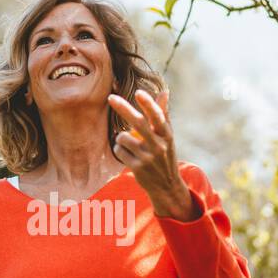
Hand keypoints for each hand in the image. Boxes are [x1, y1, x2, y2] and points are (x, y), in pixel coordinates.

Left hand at [109, 89, 198, 220]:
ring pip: (123, 137)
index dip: (148, 104)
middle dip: (123, 108)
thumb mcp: (167, 136)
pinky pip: (120, 151)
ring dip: (121, 138)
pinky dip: (120, 151)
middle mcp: (159, 145)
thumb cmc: (165, 154)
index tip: (139, 92)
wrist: (167, 185)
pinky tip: (129, 156)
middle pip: (138, 123)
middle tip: (110, 97)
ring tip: (130, 145)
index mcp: (166, 135)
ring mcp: (148, 157)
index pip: (157, 117)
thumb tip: (164, 91)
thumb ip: (163, 114)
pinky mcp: (137, 168)